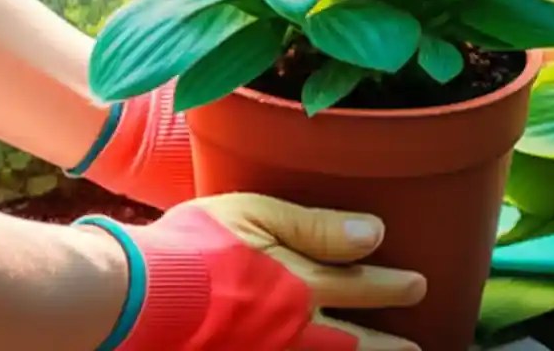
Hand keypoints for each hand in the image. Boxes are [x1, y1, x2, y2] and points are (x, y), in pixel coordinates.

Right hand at [186, 194, 426, 350]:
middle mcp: (291, 329)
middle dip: (386, 343)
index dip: (391, 287)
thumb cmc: (191, 247)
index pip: (359, 285)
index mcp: (298, 285)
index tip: (418, 286)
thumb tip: (374, 233)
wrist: (136, 298)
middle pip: (351, 340)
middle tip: (415, 347)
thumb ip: (313, 226)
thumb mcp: (253, 215)